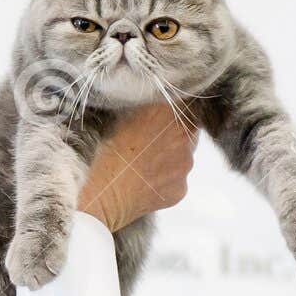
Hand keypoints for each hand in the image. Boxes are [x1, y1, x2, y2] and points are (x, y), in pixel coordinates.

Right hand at [77, 105, 196, 232]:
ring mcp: (186, 164)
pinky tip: (146, 180)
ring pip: (185, 154)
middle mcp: (183, 135)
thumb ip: (145, 108)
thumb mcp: (120, 119)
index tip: (165, 113)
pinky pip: (178, 178)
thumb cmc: (106, 154)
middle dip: (175, 130)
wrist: (105, 194)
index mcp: (167, 111)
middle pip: (190, 127)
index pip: (186, 101)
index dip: (175, 106)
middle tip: (153, 139)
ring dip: (172, 155)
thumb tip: (153, 102)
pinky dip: (166, 178)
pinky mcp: (182, 187)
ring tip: (146, 163)